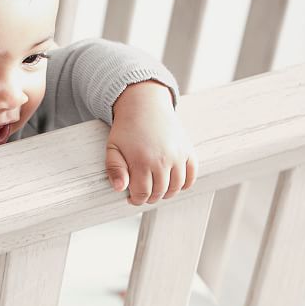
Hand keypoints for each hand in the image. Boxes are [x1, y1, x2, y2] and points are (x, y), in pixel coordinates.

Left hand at [105, 80, 197, 205]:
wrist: (145, 105)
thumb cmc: (127, 129)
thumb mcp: (113, 148)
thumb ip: (114, 170)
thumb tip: (119, 188)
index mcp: (142, 161)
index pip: (142, 194)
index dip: (136, 199)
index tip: (131, 198)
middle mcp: (162, 159)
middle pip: (159, 192)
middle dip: (149, 197)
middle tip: (143, 193)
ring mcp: (178, 155)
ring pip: (176, 187)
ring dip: (166, 193)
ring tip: (157, 189)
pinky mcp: (188, 150)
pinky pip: (192, 175)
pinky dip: (185, 184)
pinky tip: (174, 184)